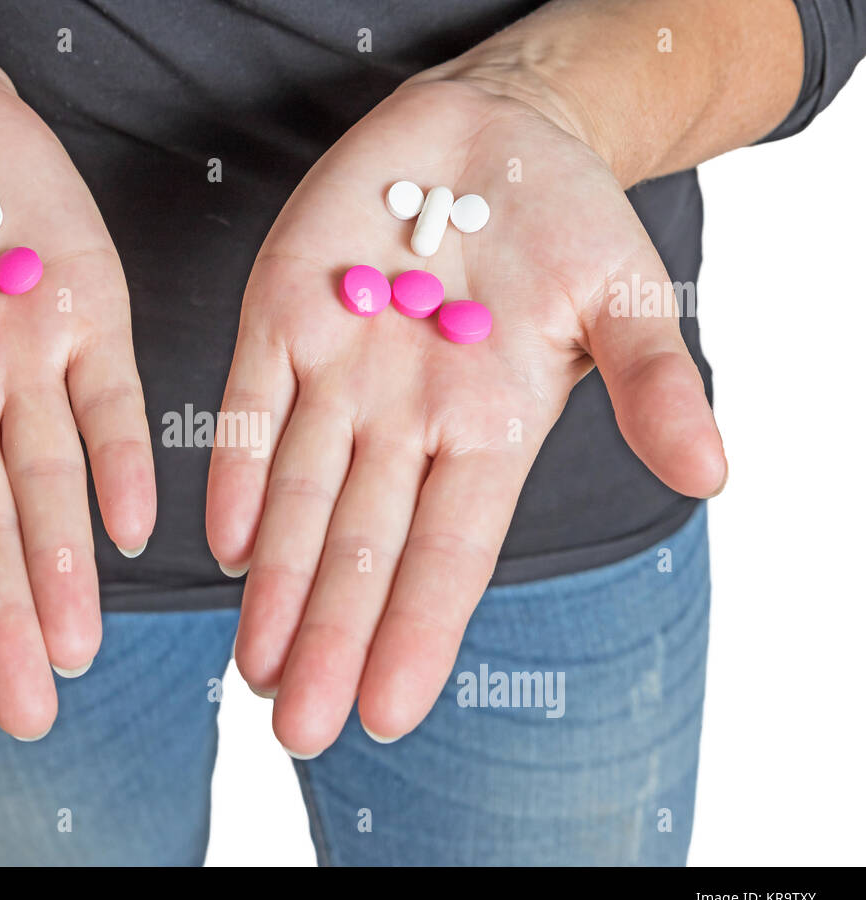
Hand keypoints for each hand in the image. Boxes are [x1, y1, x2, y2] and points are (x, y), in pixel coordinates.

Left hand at [206, 78, 724, 755]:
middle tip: (296, 729)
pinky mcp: (282, 313)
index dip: (417, 632)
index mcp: (487, 431)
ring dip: (274, 579)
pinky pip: (251, 402)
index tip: (385, 714)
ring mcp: (339, 372)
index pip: (448, 552)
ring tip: (253, 665)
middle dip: (328, 636)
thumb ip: (655, 384)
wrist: (491, 134)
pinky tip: (223, 541)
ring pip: (297, 494)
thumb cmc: (567, 225)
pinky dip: (235, 468)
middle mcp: (404, 421)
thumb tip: (712, 474)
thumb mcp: (627, 297)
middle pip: (361, 546)